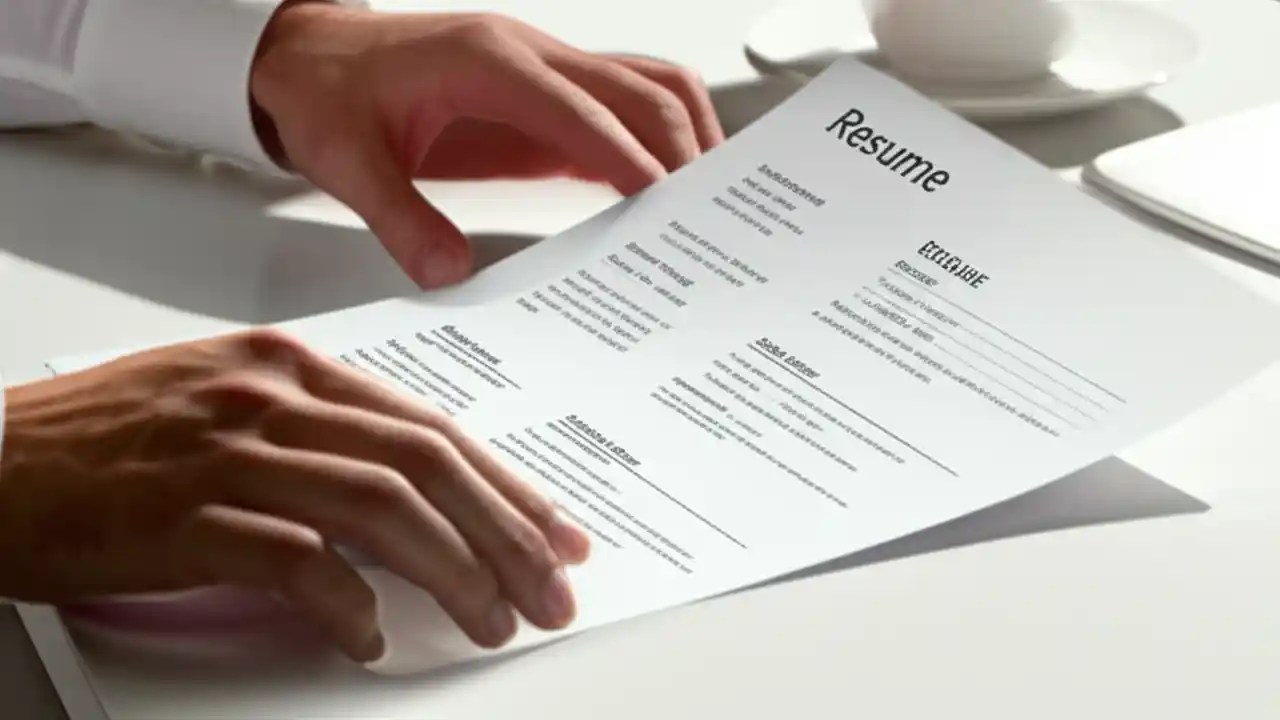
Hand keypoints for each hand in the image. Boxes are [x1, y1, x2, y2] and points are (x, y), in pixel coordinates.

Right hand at [0, 330, 589, 661]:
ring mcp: (226, 450)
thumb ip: (317, 433)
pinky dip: (345, 601)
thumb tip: (411, 493)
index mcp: (289, 365)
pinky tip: (370, 635)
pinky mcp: (182, 513)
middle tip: (551, 588)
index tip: (554, 530)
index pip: (429, 425)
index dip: (505, 483)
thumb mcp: (224, 402)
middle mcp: (269, 396)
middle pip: (424, 462)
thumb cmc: (103, 439)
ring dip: (451, 571)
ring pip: (380, 506)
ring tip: (492, 620)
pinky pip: (292, 558)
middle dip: (504, 531)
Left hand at [249, 5, 723, 287]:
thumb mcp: (345, 162)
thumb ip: (399, 218)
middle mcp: (530, 56)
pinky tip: (666, 193)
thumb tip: (448, 273)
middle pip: (640, 89)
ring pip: (647, 85)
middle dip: (683, 149)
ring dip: (686, 134)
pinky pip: (622, 110)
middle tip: (708, 216)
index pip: (582, 111)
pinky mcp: (547, 101)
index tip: (668, 204)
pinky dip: (657, 144)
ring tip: (708, 200)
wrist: (311, 58)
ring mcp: (545, 73)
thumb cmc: (329, 92)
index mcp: (486, 61)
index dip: (631, 158)